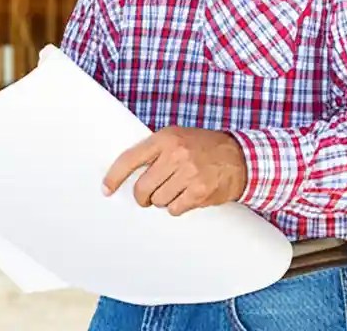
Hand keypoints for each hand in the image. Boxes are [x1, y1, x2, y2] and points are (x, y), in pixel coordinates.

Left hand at [101, 126, 247, 215]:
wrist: (239, 157)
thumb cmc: (204, 147)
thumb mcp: (177, 137)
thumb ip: (154, 152)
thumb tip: (127, 173)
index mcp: (165, 138)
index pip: (130, 159)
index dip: (114, 176)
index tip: (106, 188)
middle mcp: (176, 154)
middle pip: (143, 187)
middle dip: (143, 195)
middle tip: (148, 195)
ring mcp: (189, 174)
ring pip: (158, 200)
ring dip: (163, 200)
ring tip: (176, 188)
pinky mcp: (199, 192)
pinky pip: (175, 209)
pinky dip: (177, 206)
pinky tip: (186, 196)